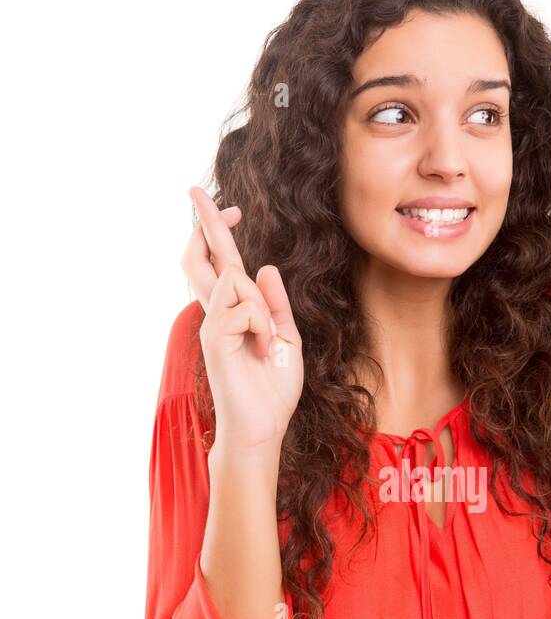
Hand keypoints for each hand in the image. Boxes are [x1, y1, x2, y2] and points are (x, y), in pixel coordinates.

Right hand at [182, 185, 302, 452]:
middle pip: (202, 257)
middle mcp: (217, 314)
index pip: (220, 264)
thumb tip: (265, 267)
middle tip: (195, 191)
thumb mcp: (287, 340)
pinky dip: (262, 326)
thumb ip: (276, 305)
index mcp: (234, 313)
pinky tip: (262, 350)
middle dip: (203, 222)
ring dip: (262, 306)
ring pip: (237, 280)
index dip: (219, 232)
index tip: (230, 206)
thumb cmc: (273, 390)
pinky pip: (244, 307)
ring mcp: (212, 324)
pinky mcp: (213, 337)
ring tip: (267, 342)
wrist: (263, 427)